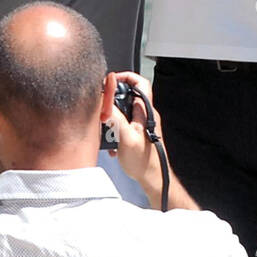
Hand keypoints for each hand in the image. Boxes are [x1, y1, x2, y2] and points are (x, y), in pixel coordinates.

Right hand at [105, 71, 162, 193]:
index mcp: (146, 112)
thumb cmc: (144, 162)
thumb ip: (115, 118)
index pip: (140, 83)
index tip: (111, 80)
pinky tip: (112, 144)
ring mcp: (141, 125)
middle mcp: (145, 115)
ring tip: (107, 130)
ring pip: (123, 111)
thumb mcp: (126, 137)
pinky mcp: (137, 134)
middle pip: (128, 96)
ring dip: (112, 119)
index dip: (126, 77)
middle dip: (113, 101)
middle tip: (103, 108)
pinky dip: (114, 131)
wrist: (153, 179)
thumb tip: (104, 101)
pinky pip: (123, 125)